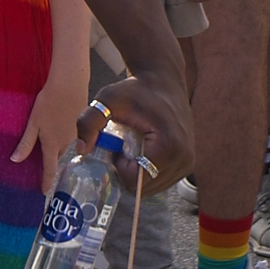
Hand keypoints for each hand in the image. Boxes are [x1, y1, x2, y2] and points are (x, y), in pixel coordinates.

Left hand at [14, 61, 91, 193]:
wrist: (69, 85)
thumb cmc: (48, 103)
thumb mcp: (33, 123)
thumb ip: (26, 143)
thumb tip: (15, 161)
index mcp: (52, 144)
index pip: (49, 169)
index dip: (46, 182)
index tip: (43, 192)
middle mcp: (65, 143)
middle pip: (56, 157)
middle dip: (50, 162)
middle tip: (41, 167)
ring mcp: (74, 133)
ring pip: (64, 145)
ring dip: (56, 148)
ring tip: (47, 146)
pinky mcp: (78, 123)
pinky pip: (69, 135)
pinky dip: (62, 136)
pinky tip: (56, 126)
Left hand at [83, 68, 193, 191]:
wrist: (163, 81)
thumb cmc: (135, 89)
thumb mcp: (107, 99)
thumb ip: (89, 121)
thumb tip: (81, 149)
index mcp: (169, 145)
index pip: (135, 179)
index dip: (119, 165)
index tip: (117, 143)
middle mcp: (184, 159)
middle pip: (143, 187)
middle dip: (127, 170)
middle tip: (123, 145)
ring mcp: (188, 164)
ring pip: (152, 187)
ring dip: (136, 172)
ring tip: (134, 145)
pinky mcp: (187, 165)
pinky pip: (160, 181)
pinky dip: (147, 171)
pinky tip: (143, 150)